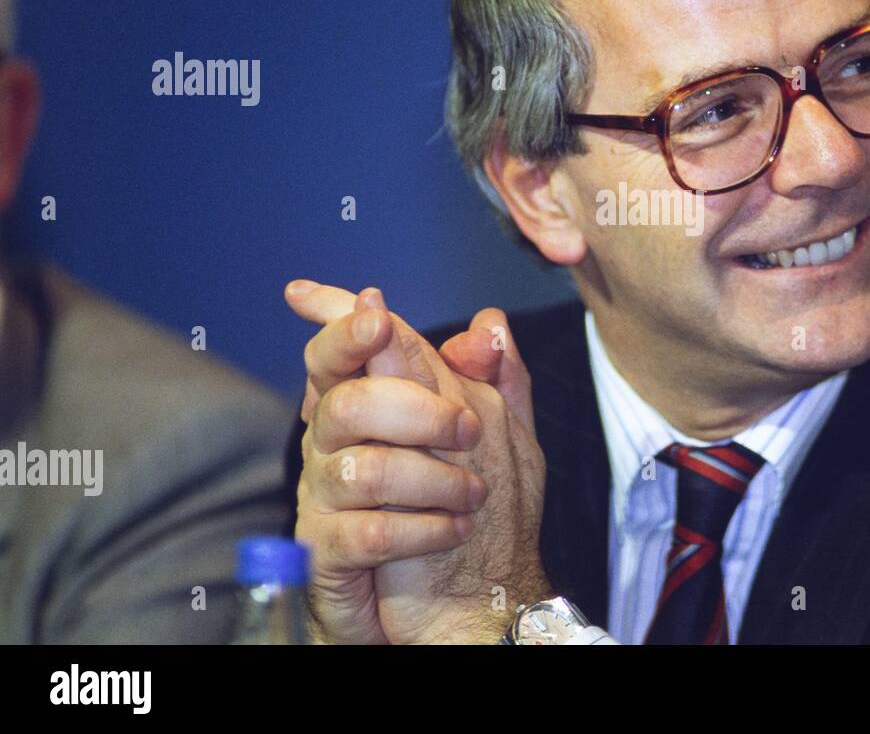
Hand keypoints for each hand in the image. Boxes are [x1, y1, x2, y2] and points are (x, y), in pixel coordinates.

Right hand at [286, 280, 550, 643]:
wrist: (459, 603)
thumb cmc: (466, 511)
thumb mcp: (499, 438)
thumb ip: (493, 378)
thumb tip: (490, 323)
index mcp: (370, 405)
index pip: (341, 352)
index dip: (346, 323)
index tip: (373, 309)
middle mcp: (335, 444)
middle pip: (347, 401)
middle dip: (418, 410)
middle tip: (470, 431)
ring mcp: (325, 498)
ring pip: (362, 468)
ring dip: (435, 481)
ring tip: (473, 497)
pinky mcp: (328, 552)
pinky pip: (366, 531)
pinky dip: (422, 529)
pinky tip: (451, 531)